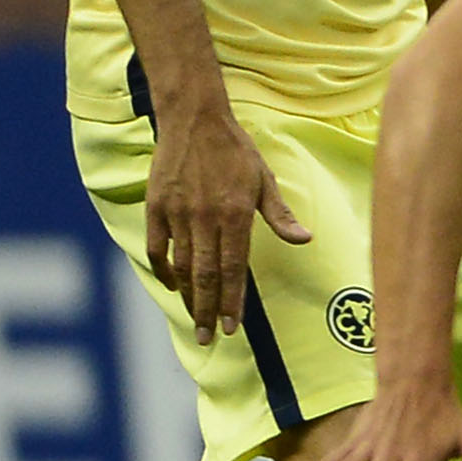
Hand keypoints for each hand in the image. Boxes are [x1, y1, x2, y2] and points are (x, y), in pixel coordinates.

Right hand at [144, 103, 312, 348]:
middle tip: (209, 339)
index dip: (232, 301)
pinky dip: (163, 269)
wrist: (194, 120)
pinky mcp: (156, 207)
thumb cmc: (236, 151)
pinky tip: (171, 285)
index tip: (232, 328)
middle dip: (207, 311)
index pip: (233, 269)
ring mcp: (178, 213)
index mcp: (235, 214)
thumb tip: (305, 240)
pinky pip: (157, 247)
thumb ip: (280, 215)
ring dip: (187, 297)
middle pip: (204, 276)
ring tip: (194, 320)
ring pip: (181, 266)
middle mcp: (205, 218)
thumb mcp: (265, 180)